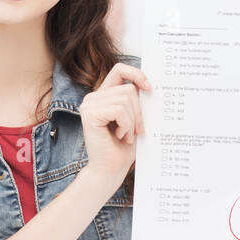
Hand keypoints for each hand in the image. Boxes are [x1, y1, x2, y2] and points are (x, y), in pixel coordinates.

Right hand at [79, 62, 150, 187]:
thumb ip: (136, 101)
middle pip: (128, 89)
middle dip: (138, 111)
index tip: (149, 89)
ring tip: (126, 135)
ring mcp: (89, 105)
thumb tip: (149, 85)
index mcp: (104, 95)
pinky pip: (118, 110)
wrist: (110, 170)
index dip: (136, 74)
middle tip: (136, 131)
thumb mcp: (134, 119)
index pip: (120, 69)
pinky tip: (119, 136)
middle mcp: (93, 97)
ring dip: (132, 121)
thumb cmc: (123, 148)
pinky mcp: (89, 114)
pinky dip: (125, 125)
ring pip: (125, 99)